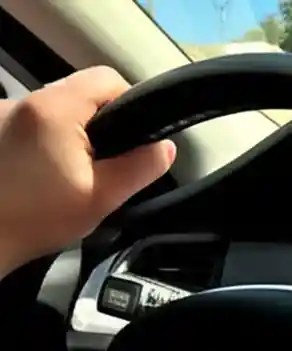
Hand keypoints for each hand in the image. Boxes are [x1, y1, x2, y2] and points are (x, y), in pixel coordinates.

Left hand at [0, 66, 175, 277]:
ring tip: (66, 172)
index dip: (128, 103)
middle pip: (78, 93)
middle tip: (100, 163)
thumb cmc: (34, 219)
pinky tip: (39, 173)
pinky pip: (29, 123)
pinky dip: (41, 141)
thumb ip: (139, 168)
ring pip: (52, 109)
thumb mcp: (102, 197)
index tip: (130, 135)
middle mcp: (23, 102)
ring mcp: (0, 113)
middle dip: (96, 123)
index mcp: (55, 111)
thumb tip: (164, 149)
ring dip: (66, 133)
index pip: (106, 79)